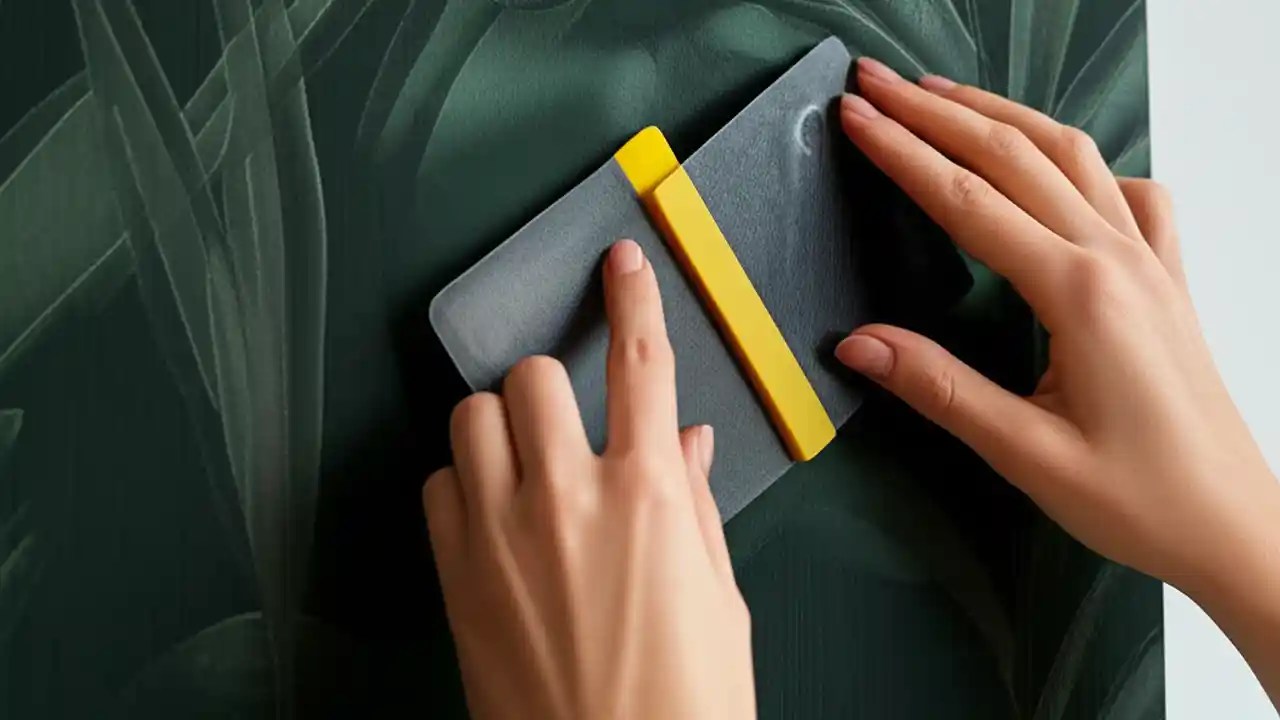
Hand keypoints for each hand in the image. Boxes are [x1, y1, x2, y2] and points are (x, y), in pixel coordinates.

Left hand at [423, 240, 754, 719]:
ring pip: (473, 417)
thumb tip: (685, 444)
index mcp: (650, 496)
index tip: (621, 261)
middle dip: (552, 384)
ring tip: (524, 457)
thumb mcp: (718, 599)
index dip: (632, 296)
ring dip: (501, 422)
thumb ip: (694, 505)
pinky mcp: (455, 575)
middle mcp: (568, 500)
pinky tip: (490, 512)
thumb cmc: (685, 704)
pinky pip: (436, 486)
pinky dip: (461, 483)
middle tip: (567, 416)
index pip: (641, 361)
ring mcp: (500, 535)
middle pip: (533, 376)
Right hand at [835, 58, 1279, 703]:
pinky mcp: (1169, 277)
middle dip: (937, 112)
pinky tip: (1058, 168)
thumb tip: (854, 342)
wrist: (1235, 525)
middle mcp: (1118, 258)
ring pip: (1071, 155)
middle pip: (1015, 156)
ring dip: (1001, 116)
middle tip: (875, 81)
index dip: (904, 154)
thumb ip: (939, 388)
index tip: (854, 116)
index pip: (970, 202)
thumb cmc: (1137, 500)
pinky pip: (1128, 193)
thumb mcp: (1025, 454)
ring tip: (942, 94)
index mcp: (1079, 293)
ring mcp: (1151, 260)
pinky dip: (1082, 162)